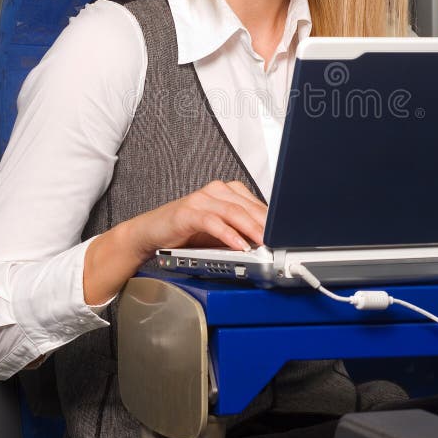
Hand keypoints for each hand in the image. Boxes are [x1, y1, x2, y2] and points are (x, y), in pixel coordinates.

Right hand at [84, 180, 266, 305]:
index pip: (258, 205)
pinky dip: (229, 235)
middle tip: (280, 243)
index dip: (273, 221)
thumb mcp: (220, 233)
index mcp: (228, 192)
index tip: (287, 236)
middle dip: (267, 227)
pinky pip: (213, 222)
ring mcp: (202, 199)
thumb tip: (267, 244)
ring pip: (234, 212)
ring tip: (264, 244)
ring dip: (251, 230)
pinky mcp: (189, 211)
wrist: (151, 233)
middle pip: (249, 207)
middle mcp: (216, 190)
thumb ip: (241, 233)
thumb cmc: (186, 232)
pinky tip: (239, 246)